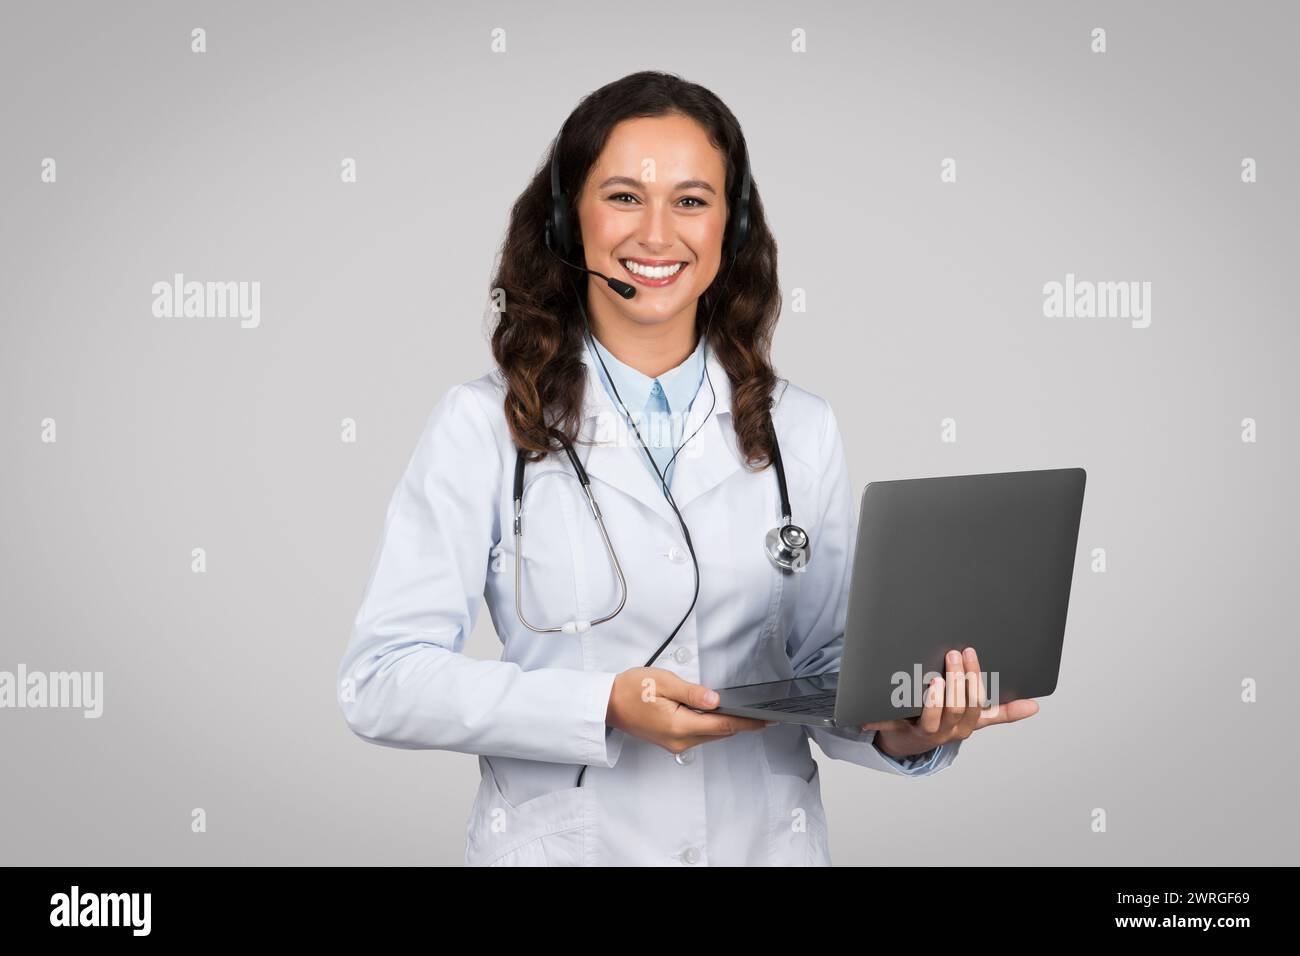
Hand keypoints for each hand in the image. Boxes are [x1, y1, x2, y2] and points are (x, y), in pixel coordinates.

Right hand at [606, 667, 771, 754]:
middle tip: (762, 712)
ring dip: (726, 724)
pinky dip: (712, 726)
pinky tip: (717, 714)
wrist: (607, 704)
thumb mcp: (663, 682)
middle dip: (741, 723)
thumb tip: (717, 700)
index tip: (767, 720)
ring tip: (744, 712)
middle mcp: (679, 741)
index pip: (723, 725)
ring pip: (711, 735)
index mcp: (679, 725)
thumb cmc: (630, 689)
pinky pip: (700, 735)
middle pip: (720, 732)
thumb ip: (692, 693)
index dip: (748, 722)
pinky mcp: (672, 742)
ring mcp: (675, 744)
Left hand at [861, 646, 1038, 758]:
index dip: (974, 680)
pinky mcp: (897, 731)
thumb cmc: (945, 723)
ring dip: (935, 702)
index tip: (969, 653)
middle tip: (952, 655)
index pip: (975, 703)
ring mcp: (922, 733)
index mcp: (965, 725)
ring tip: (934, 681)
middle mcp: (946, 732)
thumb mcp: (974, 718)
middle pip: (956, 710)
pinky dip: (880, 719)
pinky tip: (872, 711)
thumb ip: (1001, 712)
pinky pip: (890, 725)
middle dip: (957, 683)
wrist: (907, 741)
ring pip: (933, 721)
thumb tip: (1034, 706)